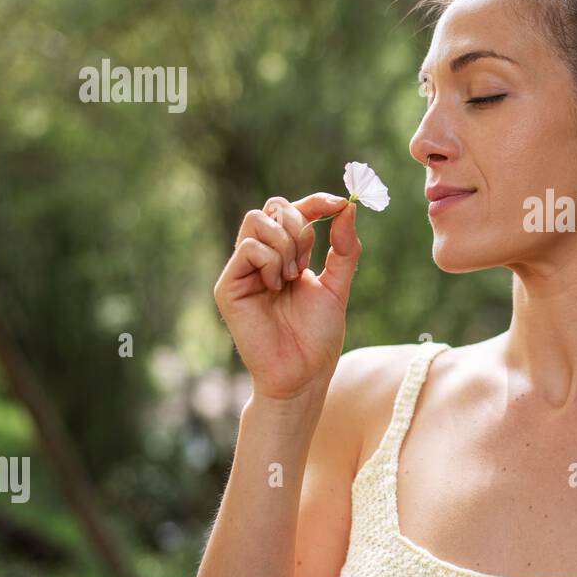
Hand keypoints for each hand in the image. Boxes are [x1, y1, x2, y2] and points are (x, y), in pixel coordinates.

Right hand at [213, 193, 361, 403]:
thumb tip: (348, 208)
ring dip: (286, 244)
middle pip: (274, 207)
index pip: (294, 209)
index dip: (316, 201)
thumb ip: (344, 249)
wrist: (302, 375)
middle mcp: (261, 258)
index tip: (340, 203)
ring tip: (293, 278)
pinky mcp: (228, 285)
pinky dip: (271, 261)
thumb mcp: (338, 286)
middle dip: (300, 226)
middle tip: (307, 263)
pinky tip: (277, 288)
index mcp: (286, 255)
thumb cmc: (318, 337)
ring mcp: (242, 270)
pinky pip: (249, 248)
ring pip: (258, 220)